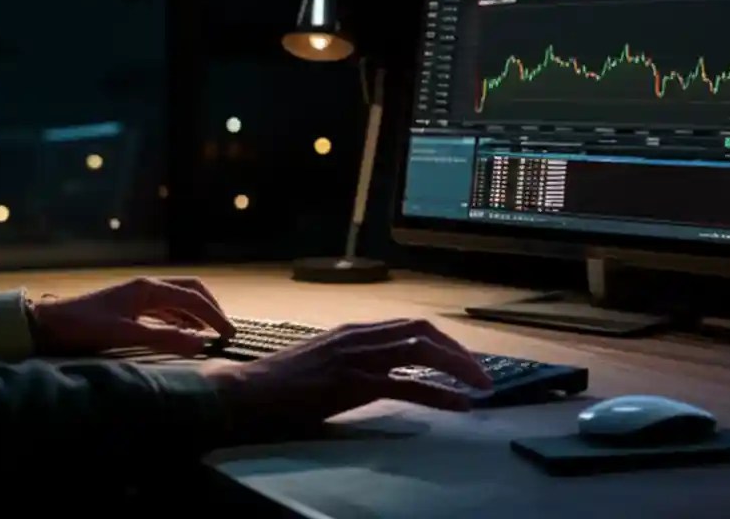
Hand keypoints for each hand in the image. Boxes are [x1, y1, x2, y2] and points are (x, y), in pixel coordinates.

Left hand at [28, 277, 234, 355]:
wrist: (47, 325)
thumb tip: (201, 344)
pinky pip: (165, 309)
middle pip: (190, 290)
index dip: (215, 316)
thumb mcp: (124, 335)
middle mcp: (147, 287)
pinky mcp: (130, 307)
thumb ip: (164, 339)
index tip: (229, 335)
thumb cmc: (83, 327)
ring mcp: (138, 296)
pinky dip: (181, 320)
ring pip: (178, 299)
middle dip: (211, 308)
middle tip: (225, 330)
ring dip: (197, 314)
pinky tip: (183, 334)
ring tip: (209, 333)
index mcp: (148, 289)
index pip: (194, 298)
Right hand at [201, 318, 491, 434]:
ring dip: (457, 367)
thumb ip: (356, 360)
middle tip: (481, 374)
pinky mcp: (351, 383)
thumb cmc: (282, 383)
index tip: (462, 359)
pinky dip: (439, 395)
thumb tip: (387, 371)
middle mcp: (359, 336)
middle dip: (457, 351)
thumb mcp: (326, 361)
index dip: (443, 341)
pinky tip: (459, 405)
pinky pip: (407, 386)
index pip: (411, 325)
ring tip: (481, 386)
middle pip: (423, 331)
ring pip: (421, 352)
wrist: (248, 391)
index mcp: (354, 331)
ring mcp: (356, 358)